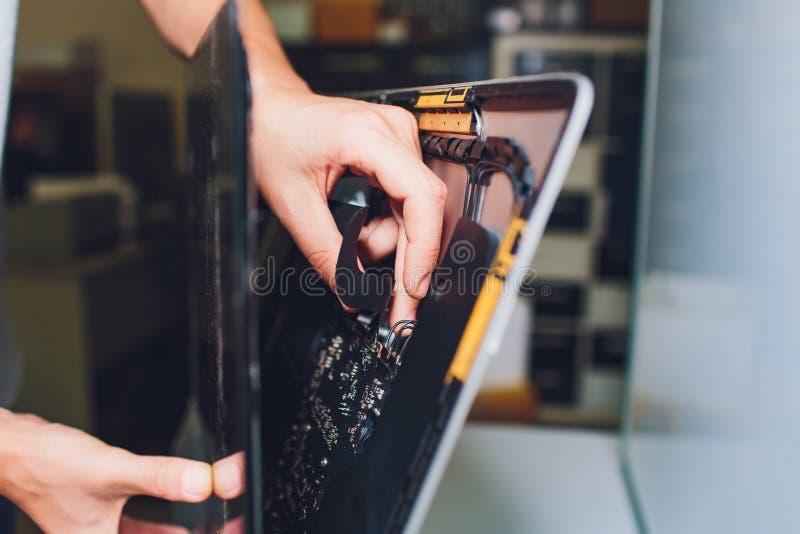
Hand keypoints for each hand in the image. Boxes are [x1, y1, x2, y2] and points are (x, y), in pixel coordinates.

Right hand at [0, 409, 211, 532]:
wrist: (14, 448)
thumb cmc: (47, 465)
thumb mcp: (113, 471)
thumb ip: (159, 478)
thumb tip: (203, 483)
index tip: (230, 530)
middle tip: (226, 527)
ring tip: (213, 528)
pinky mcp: (100, 519)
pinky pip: (137, 530)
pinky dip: (159, 527)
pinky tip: (179, 523)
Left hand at [248, 82, 446, 323]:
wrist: (269, 111)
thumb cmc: (275, 138)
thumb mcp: (294, 204)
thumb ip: (325, 251)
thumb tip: (351, 290)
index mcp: (369, 135)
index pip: (421, 195)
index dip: (423, 246)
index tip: (413, 285)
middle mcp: (395, 132)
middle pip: (420, 210)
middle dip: (401, 256)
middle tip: (386, 295)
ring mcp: (400, 139)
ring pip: (413, 212)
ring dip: (384, 239)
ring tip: (349, 241)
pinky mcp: (398, 151)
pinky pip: (405, 202)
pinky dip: (384, 225)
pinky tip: (359, 227)